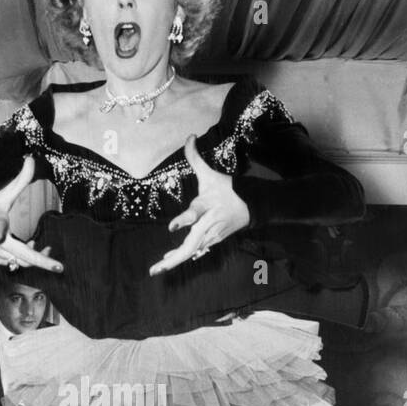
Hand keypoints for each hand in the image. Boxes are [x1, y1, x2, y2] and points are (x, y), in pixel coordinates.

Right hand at [0, 157, 63, 270]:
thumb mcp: (3, 195)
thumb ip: (20, 180)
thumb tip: (31, 159)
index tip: (0, 236)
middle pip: (19, 255)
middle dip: (41, 261)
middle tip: (60, 268)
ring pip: (23, 261)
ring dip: (38, 256)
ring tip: (48, 249)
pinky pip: (19, 264)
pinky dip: (30, 258)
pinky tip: (34, 247)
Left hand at [149, 135, 249, 275]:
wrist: (251, 205)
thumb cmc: (227, 189)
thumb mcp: (210, 174)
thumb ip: (195, 157)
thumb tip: (189, 137)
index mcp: (206, 206)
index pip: (194, 214)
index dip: (184, 220)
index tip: (172, 226)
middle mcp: (208, 223)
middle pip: (191, 243)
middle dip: (174, 257)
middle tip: (156, 268)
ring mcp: (211, 234)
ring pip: (192, 250)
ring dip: (175, 259)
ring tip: (157, 268)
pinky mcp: (213, 240)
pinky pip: (196, 250)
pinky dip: (182, 256)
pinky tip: (169, 261)